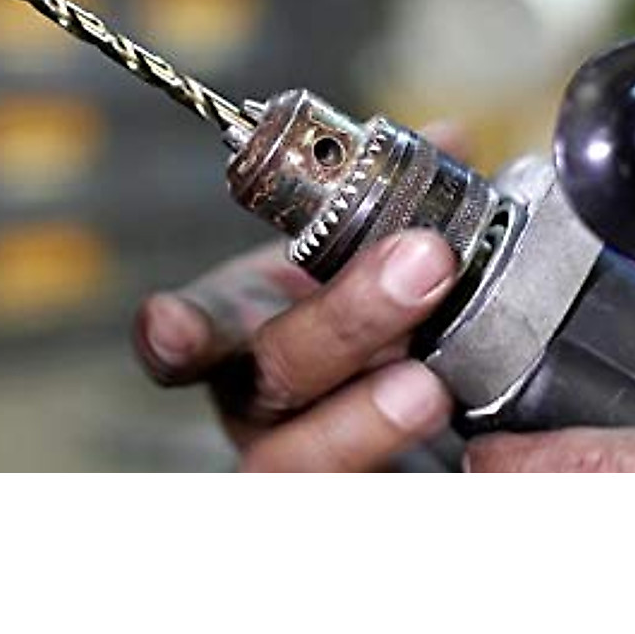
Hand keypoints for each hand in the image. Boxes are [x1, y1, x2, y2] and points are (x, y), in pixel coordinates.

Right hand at [133, 230, 455, 469]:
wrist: (388, 391)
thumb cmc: (351, 311)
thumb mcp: (356, 251)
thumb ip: (392, 202)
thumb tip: (450, 140)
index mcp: (238, 326)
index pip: (188, 332)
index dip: (174, 333)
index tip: (171, 325)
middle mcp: (253, 397)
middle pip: (269, 378)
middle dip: (342, 321)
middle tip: (420, 265)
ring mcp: (296, 455)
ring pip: (299, 463)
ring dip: (364, 420)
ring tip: (429, 385)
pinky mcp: (348, 490)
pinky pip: (372, 493)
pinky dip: (407, 470)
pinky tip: (464, 458)